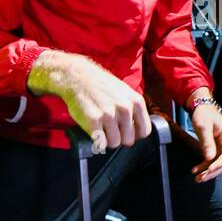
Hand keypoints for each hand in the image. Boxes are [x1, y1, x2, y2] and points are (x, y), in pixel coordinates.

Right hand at [29, 50, 151, 151]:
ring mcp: (109, 114)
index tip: (125, 131)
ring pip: (114, 143)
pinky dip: (95, 141)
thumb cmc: (100, 86)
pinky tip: (93, 130)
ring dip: (106, 139)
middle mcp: (125, 108)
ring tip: (100, 127)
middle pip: (129, 140)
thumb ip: (133, 110)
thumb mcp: (125, 93)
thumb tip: (137, 131)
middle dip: (119, 137)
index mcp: (136, 102)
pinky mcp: (93, 120)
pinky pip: (100, 144)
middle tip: (109, 127)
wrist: (77, 76)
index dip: (134, 134)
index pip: (144, 131)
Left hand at [190, 101, 221, 182]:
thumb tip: (209, 157)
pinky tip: (196, 170)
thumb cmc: (203, 113)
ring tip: (198, 178)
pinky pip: (211, 160)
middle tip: (202, 178)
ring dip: (209, 171)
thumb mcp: (203, 126)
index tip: (210, 169)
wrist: (200, 106)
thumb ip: (207, 142)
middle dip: (213, 171)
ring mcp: (221, 145)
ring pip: (218, 163)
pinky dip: (204, 166)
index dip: (219, 163)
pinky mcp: (214, 147)